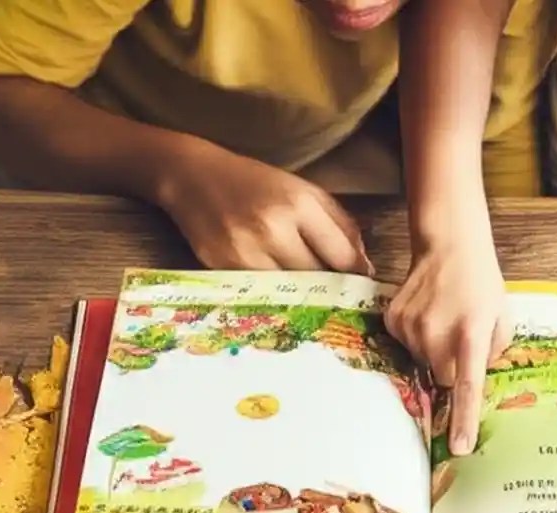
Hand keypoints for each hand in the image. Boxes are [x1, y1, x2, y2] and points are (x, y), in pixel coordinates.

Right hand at [156, 140, 372, 273]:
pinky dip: (273, 292)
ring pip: (291, 292)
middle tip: (333, 285)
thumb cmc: (256, 183)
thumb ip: (340, 224)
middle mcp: (273, 229)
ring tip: (303, 284)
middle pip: (318, 279)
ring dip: (301, 292)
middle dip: (329, 284)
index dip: (355, 273)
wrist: (193, 176)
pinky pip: (262, 293)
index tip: (360, 280)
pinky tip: (275, 281)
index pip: (342, 257)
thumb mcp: (304, 190)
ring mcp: (245, 252)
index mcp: (299, 205)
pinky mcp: (222, 268)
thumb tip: (363, 265)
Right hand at [385, 231, 509, 456]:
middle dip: (452, 369)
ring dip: (434, 350)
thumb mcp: (501, 318)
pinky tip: (427, 314)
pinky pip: (405, 346)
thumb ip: (492, 353)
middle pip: (442, 378)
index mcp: (472, 332)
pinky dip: (417, 338)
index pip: (467, 384)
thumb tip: (472, 381)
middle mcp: (438, 332)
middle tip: (460, 340)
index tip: (459, 447)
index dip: (464, 417)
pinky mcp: (393, 320)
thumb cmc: (481, 283)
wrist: (449, 244)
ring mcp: (412, 326)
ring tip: (444, 318)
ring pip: (422, 362)